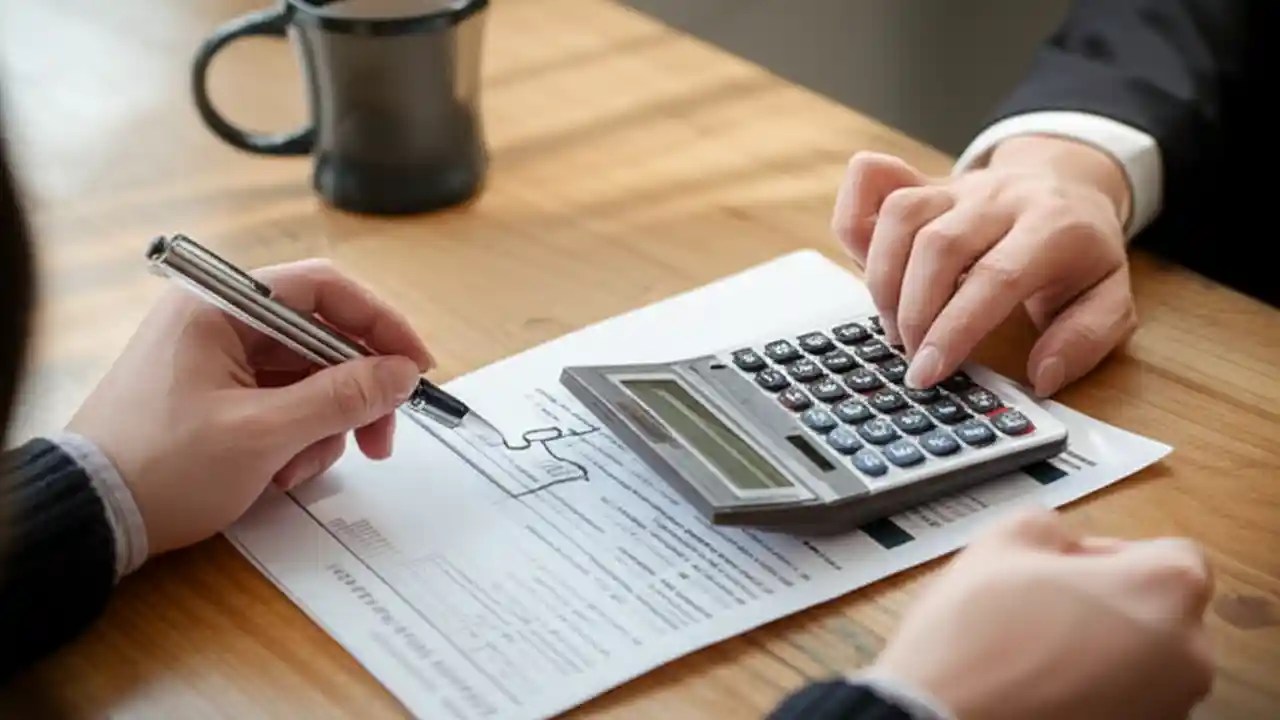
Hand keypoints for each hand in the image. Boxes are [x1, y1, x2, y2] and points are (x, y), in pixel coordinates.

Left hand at [68, 259, 432, 556]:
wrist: (88, 519)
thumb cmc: (161, 468)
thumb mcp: (263, 434)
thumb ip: (341, 397)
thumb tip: (403, 373)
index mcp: (219, 308)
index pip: (322, 289)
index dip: (380, 324)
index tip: (415, 367)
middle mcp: (219, 323)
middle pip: (321, 340)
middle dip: (356, 393)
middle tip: (381, 439)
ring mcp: (217, 361)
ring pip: (307, 378)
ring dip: (323, 426)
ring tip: (300, 470)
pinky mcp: (217, 397)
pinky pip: (281, 404)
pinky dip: (295, 438)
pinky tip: (278, 474)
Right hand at [831, 137, 1137, 395]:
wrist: (1066, 183)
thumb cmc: (1080, 253)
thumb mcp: (1110, 298)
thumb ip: (1086, 340)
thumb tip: (1042, 376)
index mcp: (1055, 227)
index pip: (995, 277)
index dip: (954, 329)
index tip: (928, 372)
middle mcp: (1000, 197)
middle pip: (938, 245)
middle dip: (913, 312)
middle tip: (911, 357)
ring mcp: (956, 184)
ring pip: (900, 215)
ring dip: (883, 279)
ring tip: (894, 325)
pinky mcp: (922, 181)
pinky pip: (872, 180)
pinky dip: (853, 217)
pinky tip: (863, 262)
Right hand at [870, 509, 1213, 719]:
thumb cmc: (977, 636)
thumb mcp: (1001, 542)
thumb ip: (1051, 526)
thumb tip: (1063, 543)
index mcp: (1164, 590)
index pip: (1171, 554)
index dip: (1112, 554)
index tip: (1067, 566)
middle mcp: (1187, 655)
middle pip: (1161, 611)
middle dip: (1109, 603)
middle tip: (1045, 605)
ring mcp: (1168, 707)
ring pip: (1145, 661)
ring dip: (1102, 649)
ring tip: (1035, 650)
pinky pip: (1127, 700)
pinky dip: (1095, 689)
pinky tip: (1039, 685)